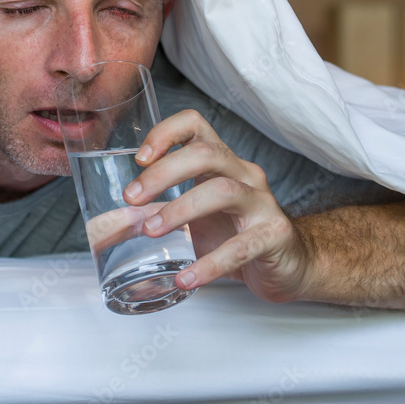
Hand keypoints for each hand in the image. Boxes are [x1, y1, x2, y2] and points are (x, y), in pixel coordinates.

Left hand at [122, 109, 311, 302]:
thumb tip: (114, 219)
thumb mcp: (198, 213)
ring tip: (152, 231)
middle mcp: (244, 175)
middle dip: (163, 173)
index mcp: (222, 163)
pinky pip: (241, 247)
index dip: (166, 133)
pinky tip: (187, 278)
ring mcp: (263, 203)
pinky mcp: (275, 235)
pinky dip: (210, 263)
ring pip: (222, 192)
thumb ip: (162, 208)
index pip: (196, 125)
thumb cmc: (236, 234)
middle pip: (206, 153)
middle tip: (132, 198)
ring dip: (181, 210)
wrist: (290, 265)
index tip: (138, 158)